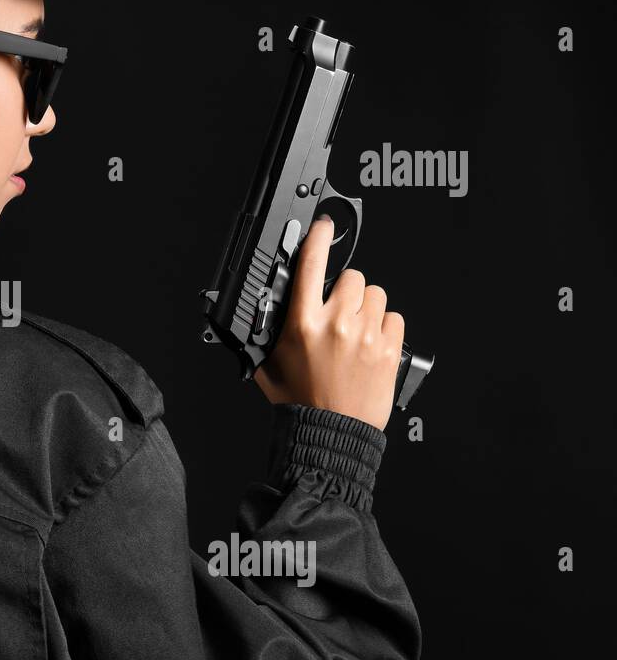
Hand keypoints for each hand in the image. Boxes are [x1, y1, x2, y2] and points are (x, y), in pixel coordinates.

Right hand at [253, 214, 404, 430]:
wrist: (332, 433)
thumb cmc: (301, 401)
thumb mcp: (269, 362)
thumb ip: (266, 332)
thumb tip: (264, 310)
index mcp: (302, 324)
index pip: (311, 264)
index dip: (317, 237)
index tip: (322, 226)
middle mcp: (336, 324)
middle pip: (352, 276)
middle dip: (345, 289)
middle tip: (338, 311)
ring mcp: (366, 335)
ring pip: (376, 294)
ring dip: (366, 305)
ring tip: (355, 330)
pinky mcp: (389, 348)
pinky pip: (394, 316)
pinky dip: (384, 326)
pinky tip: (371, 343)